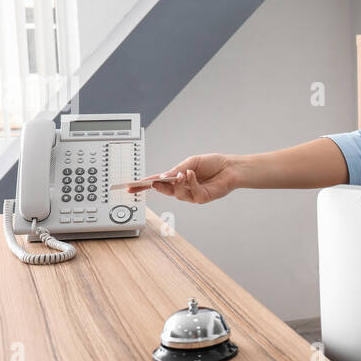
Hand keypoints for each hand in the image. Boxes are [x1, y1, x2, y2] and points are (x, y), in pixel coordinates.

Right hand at [126, 153, 240, 203]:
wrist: (230, 167)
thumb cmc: (212, 163)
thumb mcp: (191, 162)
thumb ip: (177, 169)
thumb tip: (165, 176)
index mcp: (177, 178)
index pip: (157, 182)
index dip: (143, 186)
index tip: (129, 188)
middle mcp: (183, 188)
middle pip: (165, 191)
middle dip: (158, 187)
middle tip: (154, 183)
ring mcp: (192, 195)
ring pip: (178, 194)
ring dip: (177, 184)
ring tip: (181, 174)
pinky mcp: (202, 198)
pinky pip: (192, 193)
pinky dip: (191, 182)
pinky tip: (192, 174)